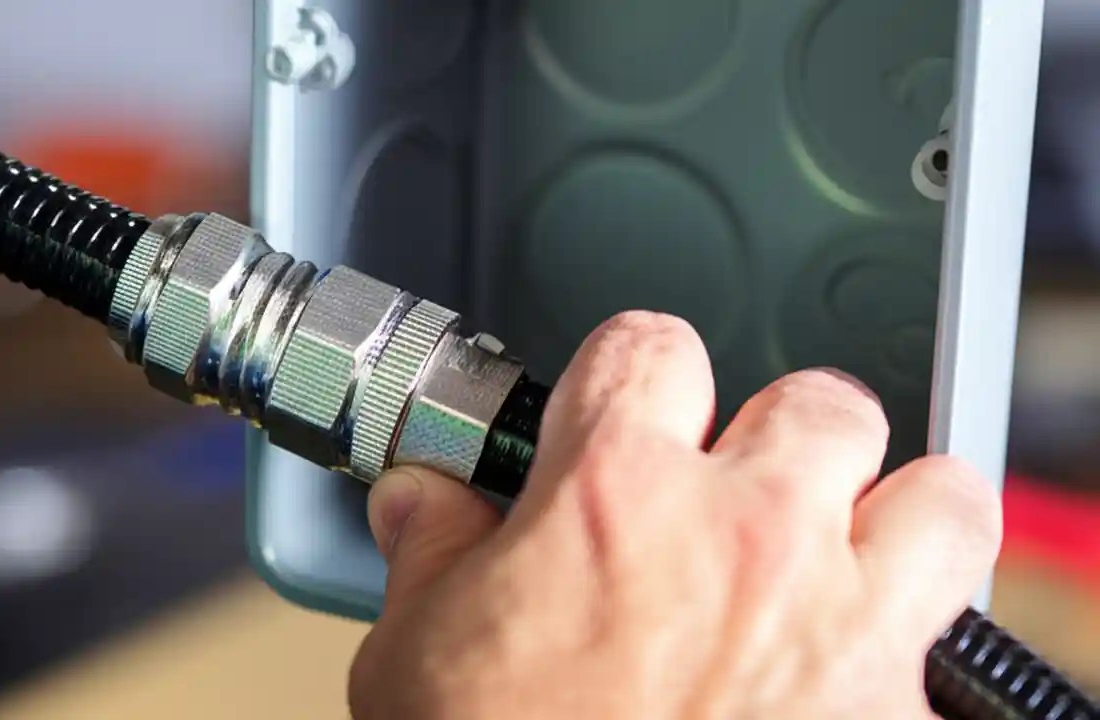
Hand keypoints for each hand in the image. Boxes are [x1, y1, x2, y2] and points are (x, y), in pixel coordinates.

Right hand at [350, 312, 1000, 718]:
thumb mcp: (418, 654)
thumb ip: (430, 551)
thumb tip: (423, 500)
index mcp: (615, 494)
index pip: (652, 348)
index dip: (638, 374)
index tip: (633, 408)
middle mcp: (742, 536)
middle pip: (817, 404)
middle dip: (778, 439)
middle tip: (734, 496)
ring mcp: (838, 625)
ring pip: (935, 498)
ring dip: (892, 516)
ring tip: (839, 552)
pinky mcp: (895, 718)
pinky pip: (948, 644)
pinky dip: (911, 645)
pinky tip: (844, 672)